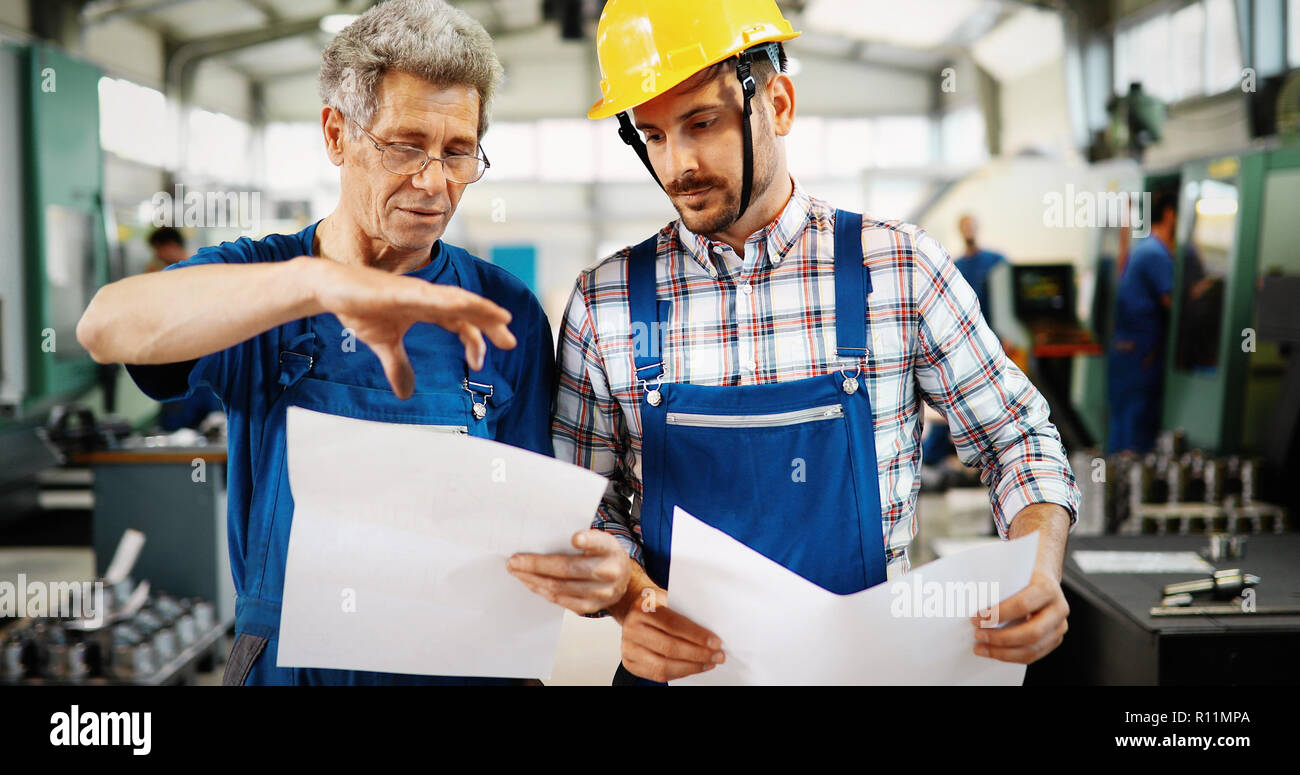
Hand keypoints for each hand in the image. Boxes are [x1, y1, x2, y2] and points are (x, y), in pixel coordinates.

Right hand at [310, 259, 516, 397]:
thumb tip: (406, 394)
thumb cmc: (360, 309)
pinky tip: (459, 305)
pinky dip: (444, 300)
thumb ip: (398, 367)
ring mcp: (413, 291)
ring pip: (453, 298)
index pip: (460, 322)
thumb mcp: (383, 345)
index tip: (480, 363)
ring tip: (499, 316)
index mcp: (427, 308)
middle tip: (511, 341)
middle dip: (490, 322)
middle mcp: (426, 297)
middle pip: (466, 308)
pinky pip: (425, 295)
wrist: (331, 288)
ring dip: (477, 306)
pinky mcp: (397, 290)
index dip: (475, 340)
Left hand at [506, 530, 631, 614]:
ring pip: (558, 587)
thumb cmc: (603, 556)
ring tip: (516, 571)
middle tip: (514, 561)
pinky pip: (559, 600)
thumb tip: (542, 537)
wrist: (623, 583)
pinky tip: (529, 582)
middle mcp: (608, 573)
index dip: (588, 541)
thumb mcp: (600, 541)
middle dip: (536, 564)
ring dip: (532, 579)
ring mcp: (599, 594)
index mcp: (610, 550)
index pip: (599, 543)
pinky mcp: (589, 607)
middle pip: (568, 569)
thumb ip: (582, 539)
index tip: (575, 538)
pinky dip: (540, 590)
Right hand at [617, 585, 724, 682]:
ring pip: (663, 665)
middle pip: (669, 647)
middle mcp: (631, 628)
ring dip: (691, 667)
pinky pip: (657, 675)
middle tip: (717, 656)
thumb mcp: (669, 598)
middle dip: (698, 654)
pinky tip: (694, 668)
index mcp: (642, 608)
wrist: (633, 609)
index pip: (673, 624)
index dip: (696, 635)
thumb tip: (712, 634)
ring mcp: (628, 648)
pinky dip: (679, 673)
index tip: (716, 642)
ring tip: (709, 663)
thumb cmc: (656, 604)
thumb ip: (685, 612)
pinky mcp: (629, 663)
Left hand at [970, 570, 1068, 663]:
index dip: (998, 614)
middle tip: (978, 635)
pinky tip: (993, 652)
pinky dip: (1010, 656)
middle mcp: (1058, 609)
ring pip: (1033, 649)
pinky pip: (1033, 655)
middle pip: (1031, 632)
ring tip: (980, 647)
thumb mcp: (1013, 572)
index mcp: (1048, 589)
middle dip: (1001, 638)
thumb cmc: (1022, 576)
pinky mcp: (1054, 639)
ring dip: (1003, 652)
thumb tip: (969, 597)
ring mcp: (1059, 627)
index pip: (1022, 605)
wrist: (1042, 579)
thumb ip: (998, 584)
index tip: (977, 617)